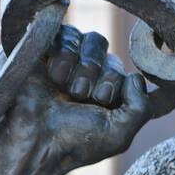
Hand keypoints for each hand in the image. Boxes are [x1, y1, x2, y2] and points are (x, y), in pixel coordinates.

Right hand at [0, 25, 151, 174]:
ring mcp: (66, 58)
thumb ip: (142, 108)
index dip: (115, 82)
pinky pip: (65, 32)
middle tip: (79, 96)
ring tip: (64, 88)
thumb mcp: (119, 135)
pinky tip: (54, 75)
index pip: (124, 69)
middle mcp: (89, 72)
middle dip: (98, 75)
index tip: (101, 102)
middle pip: (109, 52)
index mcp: (107, 92)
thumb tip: (137, 76)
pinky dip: (64, 53)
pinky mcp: (44, 48)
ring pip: (92, 39)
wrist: (32, 140)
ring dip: (83, 66)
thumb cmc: (74, 142)